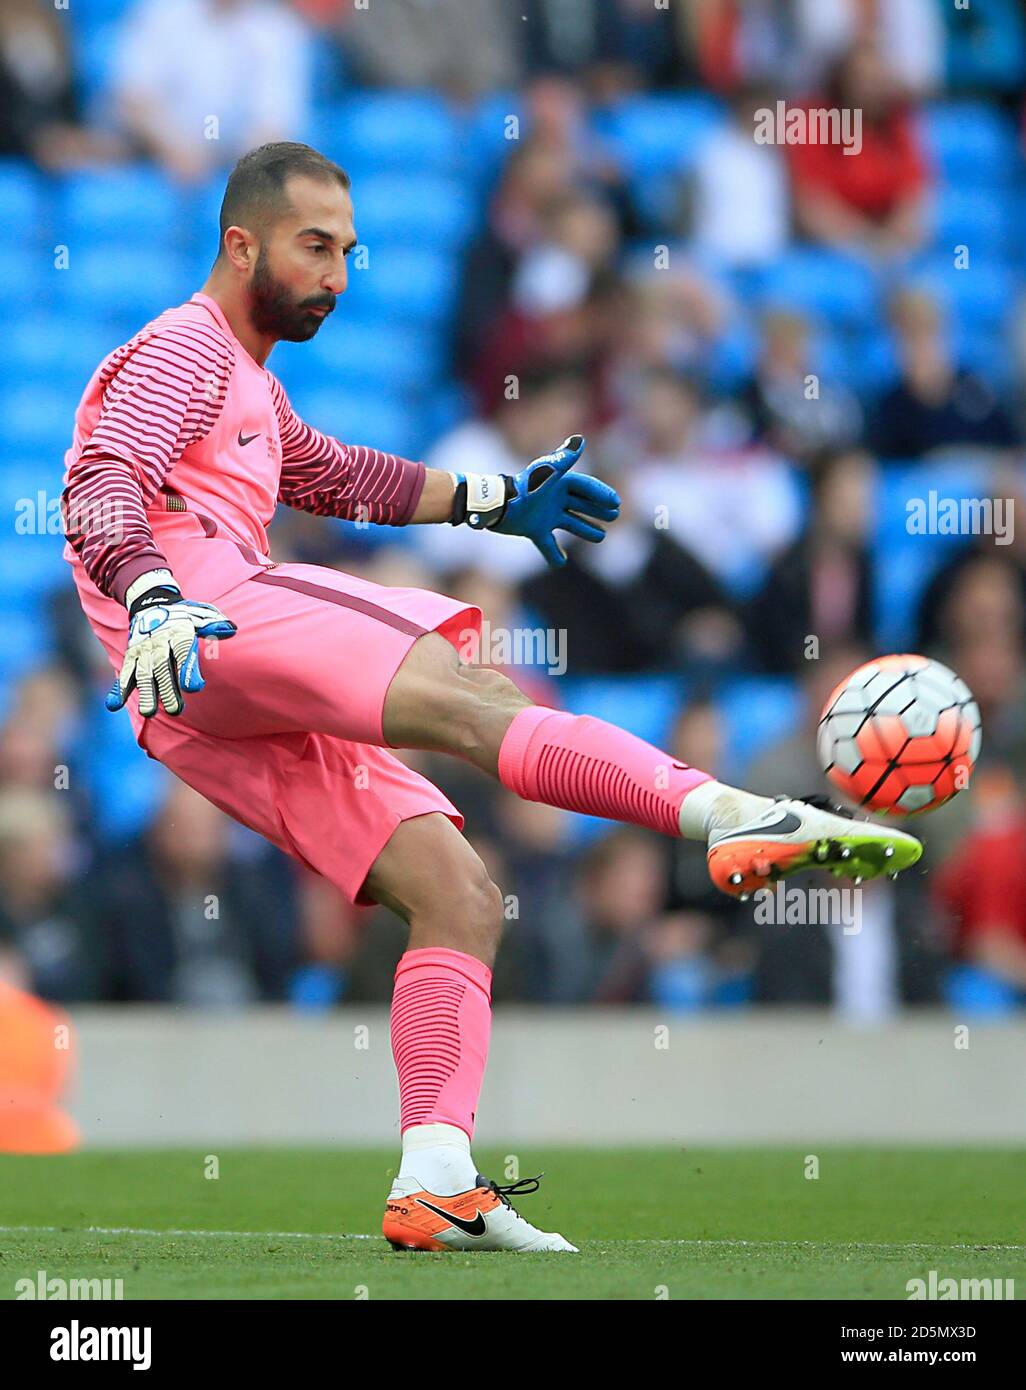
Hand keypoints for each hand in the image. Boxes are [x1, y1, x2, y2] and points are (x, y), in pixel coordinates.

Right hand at [106, 584, 236, 717]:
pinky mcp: (131, 658)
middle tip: (176, 710)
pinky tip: (113, 705)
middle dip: (168, 688)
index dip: (187, 668)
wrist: (151, 602)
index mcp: (177, 632)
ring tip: (149, 712)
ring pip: (143, 674)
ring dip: (146, 693)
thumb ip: (213, 623)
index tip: (194, 686)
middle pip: (162, 666)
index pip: (182, 649)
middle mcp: (158, 642)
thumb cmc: (182, 615)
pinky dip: (118, 690)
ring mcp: (143, 651)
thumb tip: (230, 629)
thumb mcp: (199, 614)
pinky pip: (124, 674)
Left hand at [466, 435, 620, 566]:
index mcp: (559, 484)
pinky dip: (554, 553)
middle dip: (598, 510)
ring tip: (600, 536)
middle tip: (614, 516)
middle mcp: (553, 499)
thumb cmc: (524, 487)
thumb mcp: (547, 473)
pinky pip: (547, 544)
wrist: (498, 505)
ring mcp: (544, 515)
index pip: (586, 487)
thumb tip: (580, 439)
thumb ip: (564, 458)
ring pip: (570, 523)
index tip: (616, 502)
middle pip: (581, 504)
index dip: (601, 494)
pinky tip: (561, 562)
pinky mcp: (534, 530)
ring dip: (585, 529)